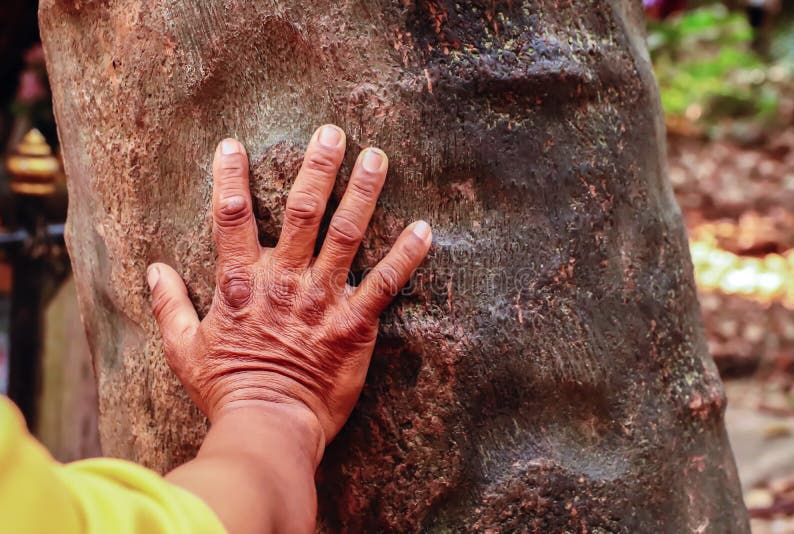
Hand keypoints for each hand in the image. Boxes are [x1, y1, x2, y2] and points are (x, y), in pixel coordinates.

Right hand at [147, 125, 431, 452]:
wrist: (268, 427)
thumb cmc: (226, 390)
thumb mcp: (184, 350)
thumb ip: (169, 306)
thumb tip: (154, 270)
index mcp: (241, 283)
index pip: (231, 218)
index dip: (230, 179)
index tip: (233, 146)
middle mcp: (284, 281)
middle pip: (304, 212)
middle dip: (318, 168)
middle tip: (333, 132)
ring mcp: (322, 300)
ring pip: (346, 235)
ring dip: (364, 194)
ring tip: (377, 158)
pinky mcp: (354, 326)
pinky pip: (385, 285)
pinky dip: (406, 257)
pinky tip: (424, 229)